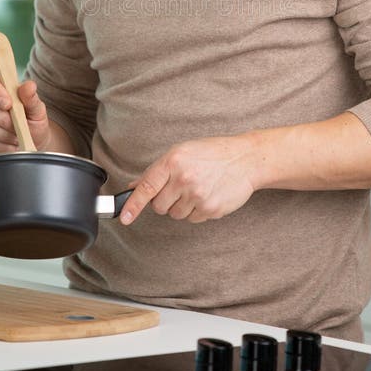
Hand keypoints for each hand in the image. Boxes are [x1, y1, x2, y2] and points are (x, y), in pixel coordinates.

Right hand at [0, 74, 51, 154]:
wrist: (33, 142)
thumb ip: (32, 98)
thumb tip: (29, 86)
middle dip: (4, 119)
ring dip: (4, 133)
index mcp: (0, 88)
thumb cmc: (33, 122)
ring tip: (17, 136)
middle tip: (19, 125)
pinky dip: (1, 145)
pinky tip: (10, 144)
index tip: (8, 104)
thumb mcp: (38, 110)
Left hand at [120, 135, 257, 224]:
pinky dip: (197, 210)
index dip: (132, 205)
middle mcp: (183, 179)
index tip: (124, 218)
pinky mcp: (210, 209)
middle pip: (159, 206)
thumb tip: (135, 185)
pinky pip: (192, 219)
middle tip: (180, 187)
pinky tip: (207, 194)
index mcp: (173, 161)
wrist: (246, 159)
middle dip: (165, 200)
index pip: (146, 187)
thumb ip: (158, 170)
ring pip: (175, 215)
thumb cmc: (214, 153)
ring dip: (181, 206)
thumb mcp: (183, 152)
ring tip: (197, 188)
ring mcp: (197, 196)